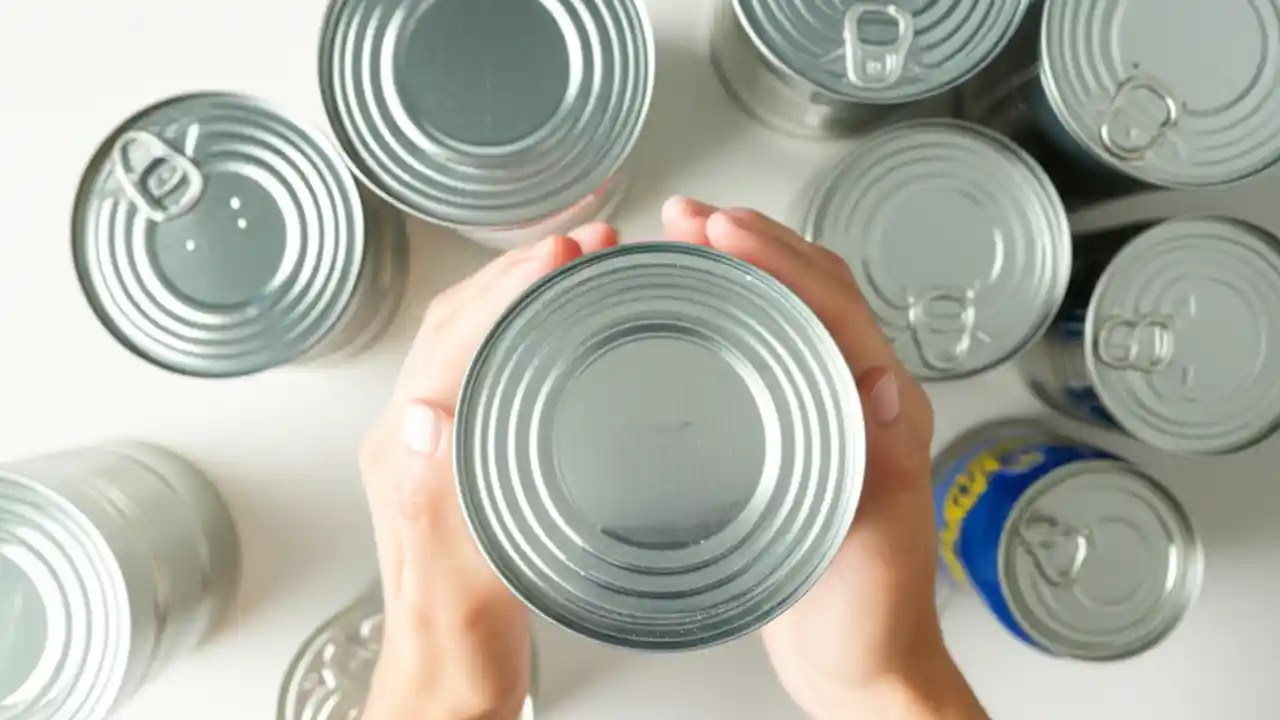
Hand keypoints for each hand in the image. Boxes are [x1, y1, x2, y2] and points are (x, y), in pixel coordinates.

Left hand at [358, 225, 619, 719]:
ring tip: (579, 264)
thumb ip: (434, 507)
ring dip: (521, 292)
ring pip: (471, 338)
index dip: (506, 287)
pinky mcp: (462, 460)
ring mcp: (435, 446)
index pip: (451, 340)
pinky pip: (488, 368)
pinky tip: (562, 329)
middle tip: (586, 243)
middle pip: (458, 323)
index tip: (561, 253)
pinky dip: (525, 329)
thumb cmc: (454, 644)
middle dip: (519, 271)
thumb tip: (422, 417)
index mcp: (405, 454)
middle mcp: (412, 438)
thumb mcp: (453, 584)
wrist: (450, 683)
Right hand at [662, 197, 985, 719]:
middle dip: (755, 241)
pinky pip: (766, 352)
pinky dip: (733, 312)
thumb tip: (887, 385)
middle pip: (814, 291)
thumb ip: (887, 468)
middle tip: (688, 217)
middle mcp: (861, 399)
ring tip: (685, 241)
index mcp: (887, 411)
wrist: (857, 661)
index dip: (779, 260)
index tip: (721, 229)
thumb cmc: (871, 612)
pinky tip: (696, 310)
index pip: (835, 308)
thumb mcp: (881, 543)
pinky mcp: (793, 433)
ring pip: (791, 311)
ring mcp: (826, 412)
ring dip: (743, 266)